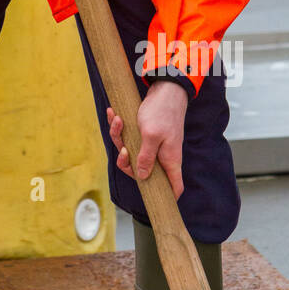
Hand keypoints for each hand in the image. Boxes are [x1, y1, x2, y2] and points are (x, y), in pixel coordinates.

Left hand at [106, 81, 187, 199]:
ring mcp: (153, 145)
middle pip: (141, 171)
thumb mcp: (151, 136)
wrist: (165, 87)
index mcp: (169, 160)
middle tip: (122, 149)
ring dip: (119, 137)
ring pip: (131, 152)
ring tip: (117, 120)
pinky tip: (114, 114)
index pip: (174, 187)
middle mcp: (161, 155)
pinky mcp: (144, 134)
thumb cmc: (162, 111)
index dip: (168, 197)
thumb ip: (145, 158)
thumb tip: (141, 177)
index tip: (157, 201)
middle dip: (125, 161)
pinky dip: (118, 126)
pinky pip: (128, 136)